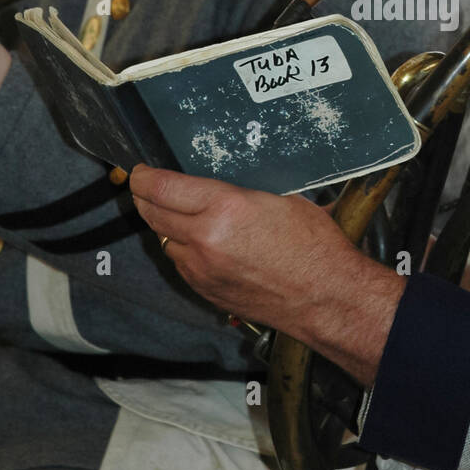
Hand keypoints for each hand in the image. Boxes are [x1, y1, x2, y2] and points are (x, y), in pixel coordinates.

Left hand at [129, 164, 405, 385]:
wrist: (328, 299)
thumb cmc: (316, 248)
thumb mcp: (284, 199)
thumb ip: (242, 191)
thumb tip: (221, 180)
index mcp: (225, 209)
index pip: (163, 188)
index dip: (146, 176)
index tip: (142, 170)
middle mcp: (206, 240)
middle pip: (153, 214)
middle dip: (145, 196)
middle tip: (147, 185)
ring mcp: (203, 270)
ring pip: (164, 241)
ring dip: (165, 225)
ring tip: (176, 213)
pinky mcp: (207, 292)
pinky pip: (182, 265)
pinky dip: (183, 250)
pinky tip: (200, 242)